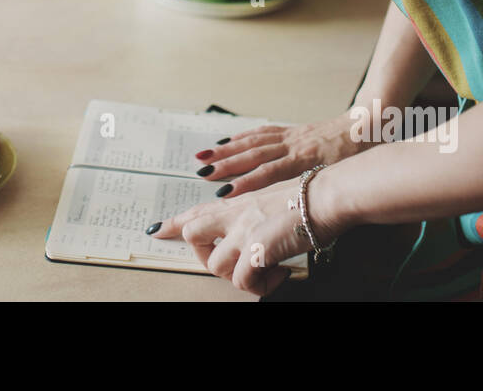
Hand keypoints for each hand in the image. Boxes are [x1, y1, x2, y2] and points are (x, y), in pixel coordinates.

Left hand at [151, 172, 349, 295]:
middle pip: (192, 232)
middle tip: (230, 264)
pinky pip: (242, 282)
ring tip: (263, 272)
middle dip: (203, 254)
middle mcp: (235, 215)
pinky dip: (260, 286)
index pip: (198, 211)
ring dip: (237, 275)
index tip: (156, 230)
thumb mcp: (272, 201)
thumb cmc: (308, 199)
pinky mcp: (256, 250)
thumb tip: (253, 238)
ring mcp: (244, 232)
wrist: (326, 196)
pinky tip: (277, 276)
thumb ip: (254, 215)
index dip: (175, 223)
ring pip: (215, 265)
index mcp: (239, 203)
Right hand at [194, 108, 374, 197]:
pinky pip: (263, 132)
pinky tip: (227, 141)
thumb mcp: (346, 176)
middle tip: (202, 172)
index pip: (270, 173)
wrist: (371, 125)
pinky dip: (242, 137)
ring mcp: (291, 136)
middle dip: (226, 164)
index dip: (247, 183)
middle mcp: (294, 147)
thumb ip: (323, 189)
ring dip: (226, 149)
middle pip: (254, 155)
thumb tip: (303, 210)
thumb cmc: (361, 155)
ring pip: (253, 142)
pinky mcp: (293, 130)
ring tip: (203, 156)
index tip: (225, 193)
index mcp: (306, 161)